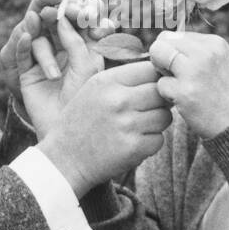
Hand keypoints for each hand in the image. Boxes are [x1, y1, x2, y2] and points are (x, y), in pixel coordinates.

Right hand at [0, 0, 110, 136]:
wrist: (67, 130)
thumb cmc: (84, 100)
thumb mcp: (86, 66)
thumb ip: (75, 40)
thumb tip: (60, 16)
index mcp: (84, 47)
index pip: (80, 20)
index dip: (80, 9)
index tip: (82, 9)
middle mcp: (64, 50)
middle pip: (56, 22)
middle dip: (56, 12)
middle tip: (57, 9)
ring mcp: (44, 60)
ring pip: (39, 38)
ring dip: (42, 35)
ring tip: (41, 24)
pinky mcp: (26, 73)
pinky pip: (21, 53)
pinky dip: (22, 43)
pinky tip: (26, 36)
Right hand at [37, 61, 172, 196]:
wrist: (63, 160)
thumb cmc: (81, 122)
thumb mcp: (93, 89)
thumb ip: (124, 79)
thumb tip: (163, 75)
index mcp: (107, 81)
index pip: (150, 69)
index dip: (156, 79)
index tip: (151, 88)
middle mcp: (118, 100)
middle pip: (161, 92)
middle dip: (159, 101)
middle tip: (145, 111)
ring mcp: (127, 125)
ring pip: (165, 116)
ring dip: (156, 123)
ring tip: (136, 128)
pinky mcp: (133, 148)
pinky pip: (159, 139)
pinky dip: (150, 143)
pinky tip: (132, 143)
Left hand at [149, 31, 228, 138]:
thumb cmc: (222, 94)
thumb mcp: (216, 62)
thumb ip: (191, 50)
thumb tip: (158, 43)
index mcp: (214, 42)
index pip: (172, 35)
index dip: (170, 53)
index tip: (184, 68)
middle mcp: (205, 52)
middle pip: (160, 42)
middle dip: (161, 60)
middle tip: (177, 78)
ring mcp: (195, 71)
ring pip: (157, 58)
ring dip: (164, 76)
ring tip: (183, 88)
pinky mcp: (186, 92)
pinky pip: (160, 85)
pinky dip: (167, 95)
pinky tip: (185, 101)